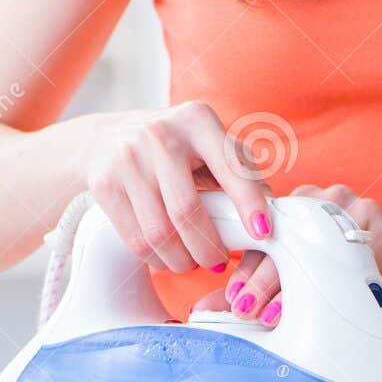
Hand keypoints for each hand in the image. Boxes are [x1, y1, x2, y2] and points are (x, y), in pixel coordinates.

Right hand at [84, 101, 272, 271]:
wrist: (107, 138)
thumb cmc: (177, 149)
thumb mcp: (211, 145)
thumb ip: (243, 173)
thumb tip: (278, 213)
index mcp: (197, 119)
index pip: (229, 167)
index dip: (249, 203)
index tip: (263, 234)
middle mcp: (160, 134)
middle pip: (187, 211)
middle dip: (209, 247)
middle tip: (219, 261)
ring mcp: (127, 158)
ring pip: (159, 232)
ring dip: (182, 260)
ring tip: (193, 262)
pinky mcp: (104, 183)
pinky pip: (135, 239)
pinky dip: (156, 259)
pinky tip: (167, 258)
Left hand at [196, 185, 381, 329]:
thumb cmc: (351, 290)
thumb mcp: (297, 292)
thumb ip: (252, 295)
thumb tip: (202, 312)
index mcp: (295, 211)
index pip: (260, 235)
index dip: (242, 267)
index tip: (230, 298)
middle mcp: (318, 201)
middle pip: (280, 239)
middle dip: (259, 280)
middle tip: (243, 311)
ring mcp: (348, 206)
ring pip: (309, 245)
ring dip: (288, 284)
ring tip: (270, 314)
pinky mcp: (376, 221)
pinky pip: (347, 252)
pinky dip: (329, 282)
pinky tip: (320, 304)